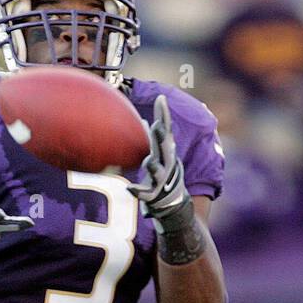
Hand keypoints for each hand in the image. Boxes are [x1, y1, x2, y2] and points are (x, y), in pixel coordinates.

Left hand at [128, 95, 187, 222]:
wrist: (173, 203)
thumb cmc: (164, 174)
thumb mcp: (161, 155)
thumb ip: (154, 139)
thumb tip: (146, 121)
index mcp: (166, 153)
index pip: (166, 130)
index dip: (164, 115)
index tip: (161, 98)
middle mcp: (166, 164)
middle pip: (164, 148)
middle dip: (161, 137)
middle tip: (158, 125)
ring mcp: (160, 180)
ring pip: (156, 171)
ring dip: (152, 165)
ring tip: (148, 160)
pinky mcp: (153, 195)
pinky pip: (144, 193)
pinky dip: (137, 191)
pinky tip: (130, 189)